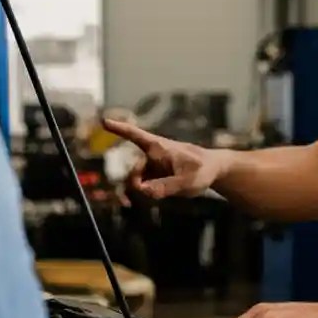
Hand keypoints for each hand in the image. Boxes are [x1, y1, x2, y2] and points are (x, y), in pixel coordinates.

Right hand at [102, 118, 226, 197]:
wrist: (213, 170)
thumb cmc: (203, 169)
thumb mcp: (188, 181)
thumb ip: (166, 186)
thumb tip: (144, 191)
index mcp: (159, 147)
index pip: (135, 135)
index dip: (119, 129)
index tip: (104, 121)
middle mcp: (152, 155)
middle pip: (133, 172)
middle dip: (134, 184)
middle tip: (141, 196)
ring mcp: (153, 166)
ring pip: (137, 181)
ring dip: (141, 191)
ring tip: (162, 195)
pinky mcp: (155, 175)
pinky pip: (144, 186)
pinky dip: (146, 193)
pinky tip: (161, 195)